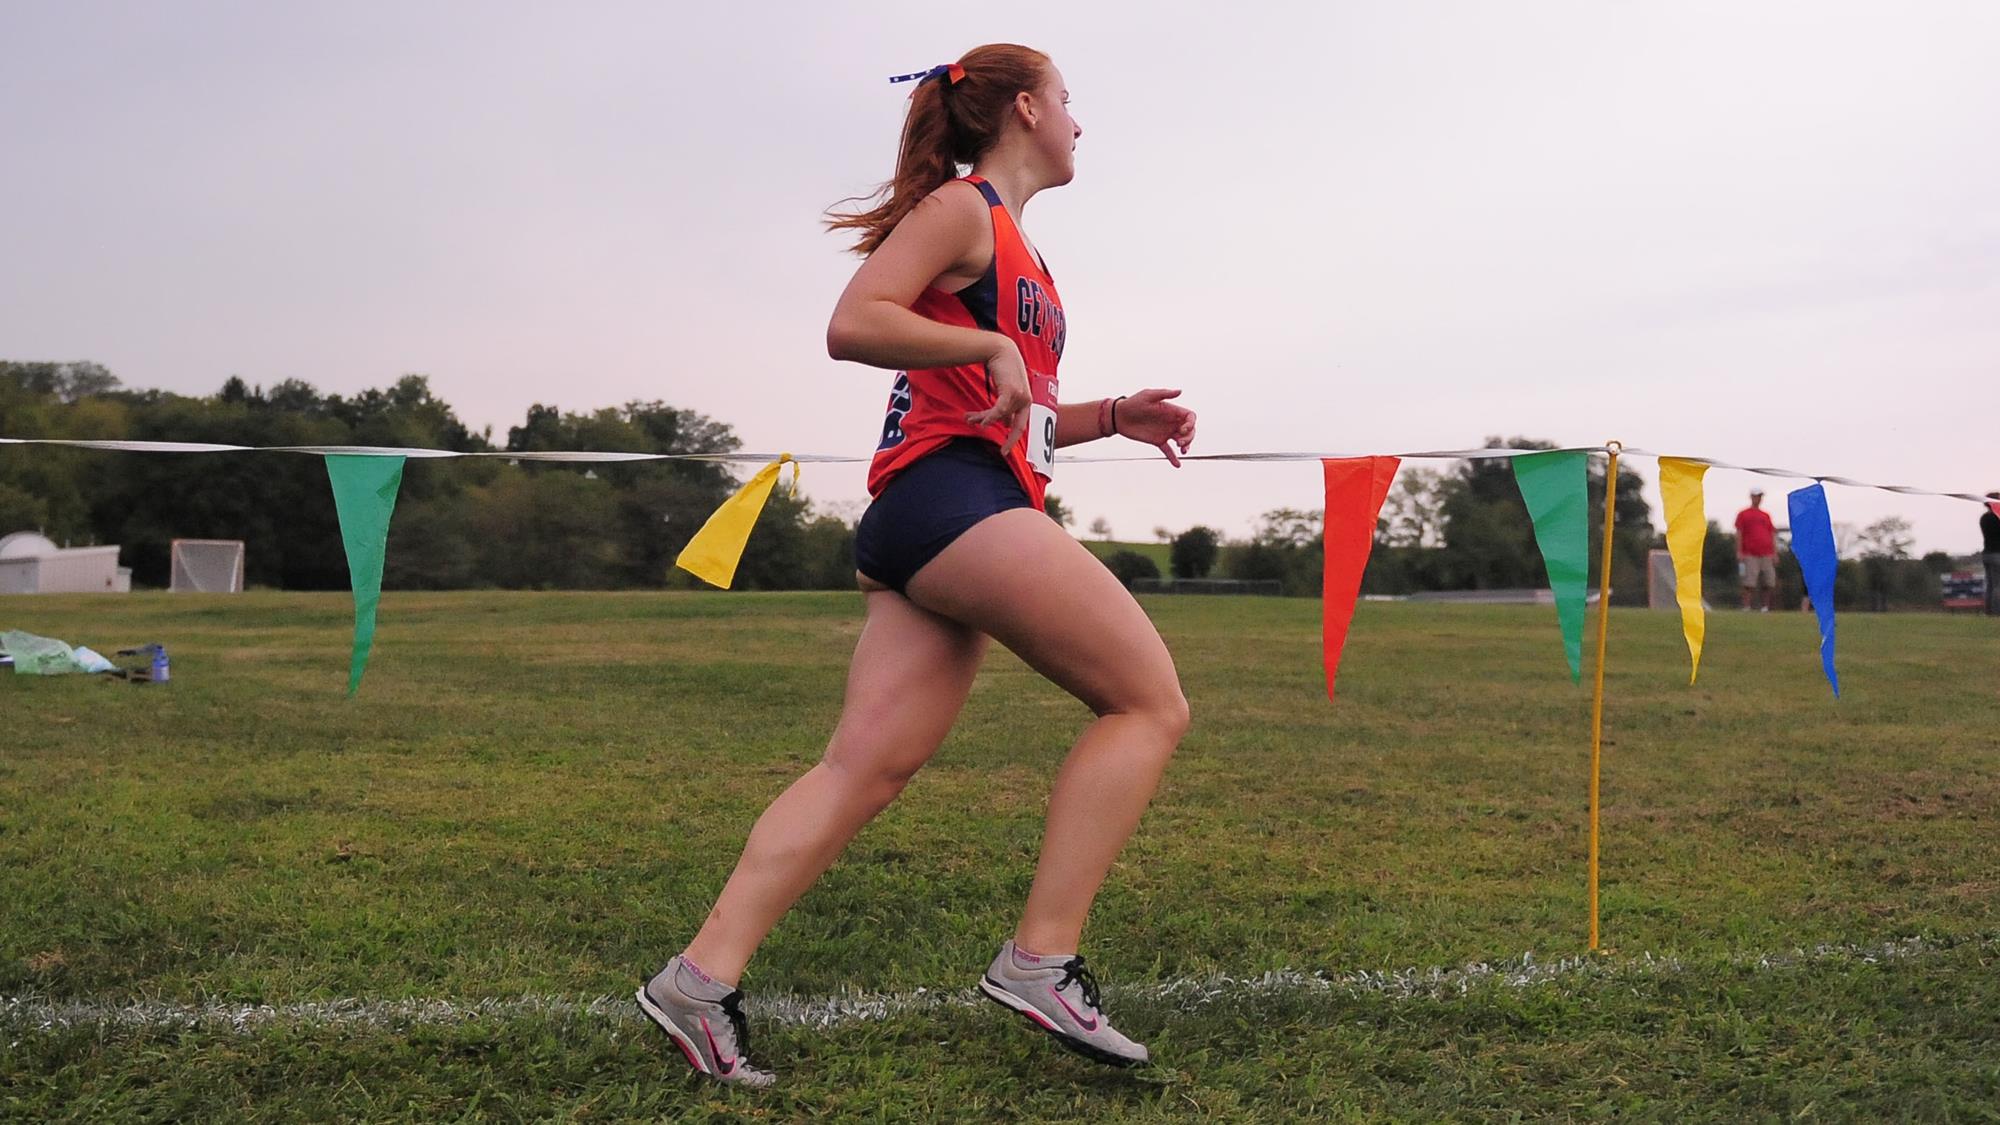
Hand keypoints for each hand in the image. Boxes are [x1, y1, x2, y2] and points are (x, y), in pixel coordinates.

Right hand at [964, 338, 1032, 454]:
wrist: (1000, 349)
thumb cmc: (1003, 367)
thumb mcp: (1006, 388)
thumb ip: (1006, 405)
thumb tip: (1003, 424)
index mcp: (1026, 401)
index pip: (1020, 425)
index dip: (1013, 439)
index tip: (1005, 451)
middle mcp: (1026, 400)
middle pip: (1012, 424)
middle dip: (1004, 437)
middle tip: (997, 448)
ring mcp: (1021, 396)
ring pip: (999, 416)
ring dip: (982, 418)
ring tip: (968, 418)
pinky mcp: (1011, 392)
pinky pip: (998, 411)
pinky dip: (989, 417)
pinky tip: (980, 422)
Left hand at [1114, 388, 1196, 466]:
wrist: (1118, 416)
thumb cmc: (1132, 403)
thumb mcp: (1148, 395)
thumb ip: (1164, 393)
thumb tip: (1180, 391)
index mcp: (1171, 410)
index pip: (1189, 417)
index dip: (1191, 424)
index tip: (1183, 430)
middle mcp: (1170, 421)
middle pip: (1189, 430)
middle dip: (1190, 437)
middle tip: (1180, 443)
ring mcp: (1164, 432)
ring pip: (1181, 440)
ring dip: (1186, 446)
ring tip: (1182, 450)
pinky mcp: (1157, 441)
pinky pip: (1168, 451)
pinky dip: (1173, 458)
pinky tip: (1177, 464)